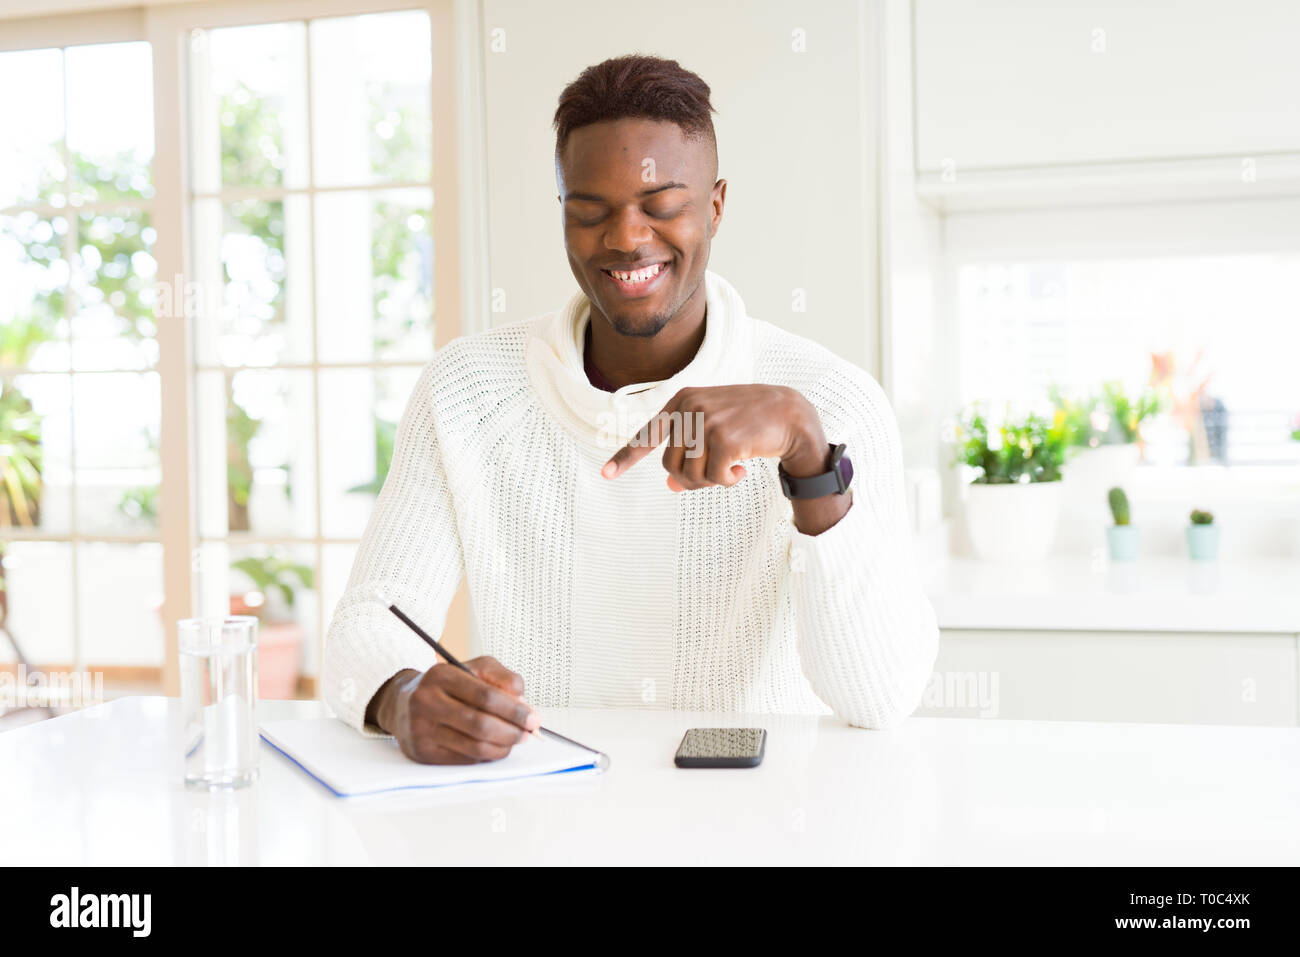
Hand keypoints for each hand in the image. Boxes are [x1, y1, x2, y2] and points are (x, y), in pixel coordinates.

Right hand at [369, 657, 542, 764]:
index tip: (533, 717)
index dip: (514, 710)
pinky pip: (465, 759)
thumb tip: (522, 698)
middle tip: (528, 733)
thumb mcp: (473, 669)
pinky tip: (493, 746)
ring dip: (503, 746)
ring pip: (475, 747)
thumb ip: (501, 677)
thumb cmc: (447, 685)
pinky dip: (486, 754)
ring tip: (514, 740)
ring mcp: (422, 730)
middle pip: (481, 725)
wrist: (404, 703)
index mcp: (441, 676)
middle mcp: (426, 702)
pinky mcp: (423, 752)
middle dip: (512, 731)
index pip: (486, 696)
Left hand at [601, 385, 827, 490]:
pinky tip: (742, 470)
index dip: (626, 457)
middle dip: (691, 480)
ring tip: (732, 470)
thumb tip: (671, 486)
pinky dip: (727, 482)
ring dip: (711, 482)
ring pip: (690, 475)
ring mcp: (706, 421)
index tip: (606, 474)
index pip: (649, 434)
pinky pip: (713, 478)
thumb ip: (691, 454)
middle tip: (717, 478)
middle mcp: (690, 407)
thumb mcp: (716, 433)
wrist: (791, 413)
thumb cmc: (751, 423)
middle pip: (670, 465)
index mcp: (683, 400)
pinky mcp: (724, 438)